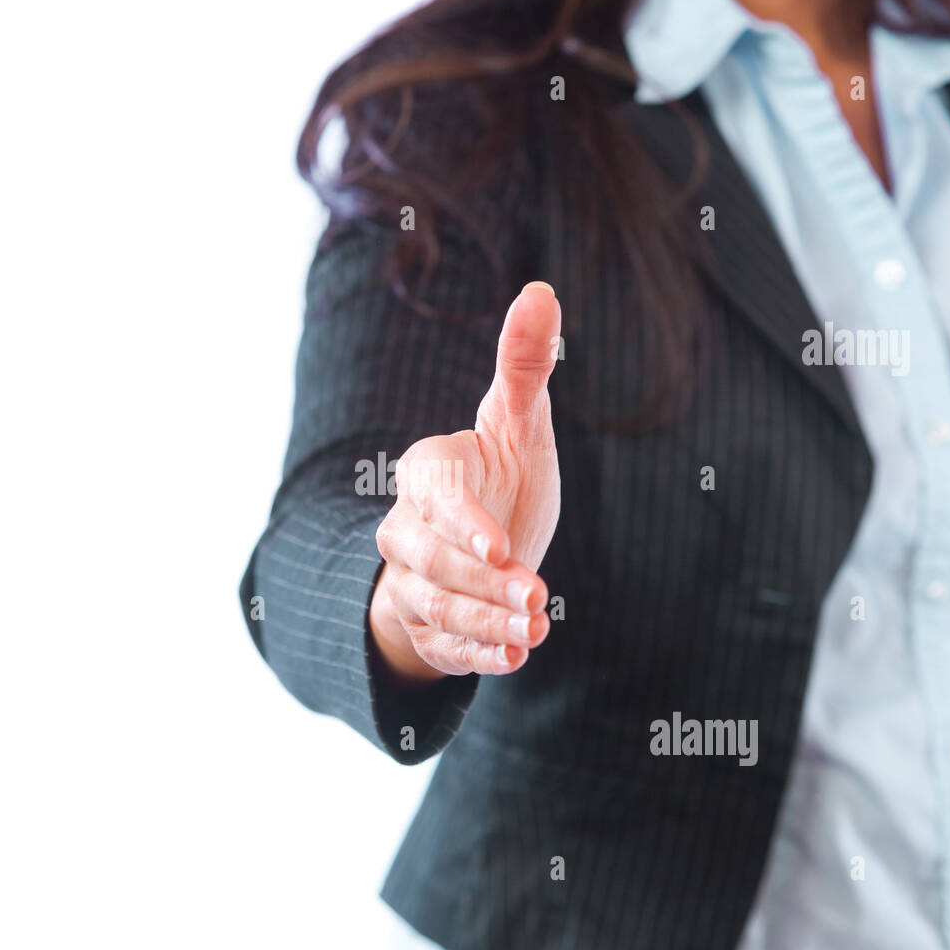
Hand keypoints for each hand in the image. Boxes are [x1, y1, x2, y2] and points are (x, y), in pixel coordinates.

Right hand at [370, 282, 560, 683]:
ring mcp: (410, 579)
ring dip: (482, 622)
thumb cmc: (501, 474)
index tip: (503, 550)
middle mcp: (406, 526)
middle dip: (481, 583)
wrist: (481, 544)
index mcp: (426, 471)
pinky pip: (441, 644)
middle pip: (429, 559)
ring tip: (531, 635)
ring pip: (434, 605)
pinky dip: (476, 655)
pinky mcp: (425, 624)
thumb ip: (524, 365)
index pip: (433, 496)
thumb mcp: (518, 423)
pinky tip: (515, 659)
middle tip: (535, 597)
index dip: (464, 524)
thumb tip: (542, 290)